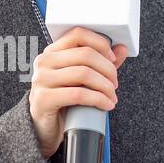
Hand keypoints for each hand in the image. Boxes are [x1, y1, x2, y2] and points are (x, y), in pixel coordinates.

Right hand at [29, 27, 128, 159]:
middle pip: (85, 54)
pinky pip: (78, 94)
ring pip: (84, 73)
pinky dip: (98, 99)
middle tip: (115, 83)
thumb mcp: (82, 80)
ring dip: (105, 86)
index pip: (78, 34)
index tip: (113, 58)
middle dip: (108, 69)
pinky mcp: (43, 99)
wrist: (44, 128)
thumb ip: (101, 63)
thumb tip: (122, 49)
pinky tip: (106, 105)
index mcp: (52, 52)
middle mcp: (44, 62)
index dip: (100, 43)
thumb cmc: (63, 101)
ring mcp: (41, 80)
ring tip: (111, 96)